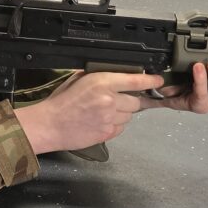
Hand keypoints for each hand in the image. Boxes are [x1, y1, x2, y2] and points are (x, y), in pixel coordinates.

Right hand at [16, 69, 162, 153]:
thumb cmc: (61, 101)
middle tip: (114, 101)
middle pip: (135, 101)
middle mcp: (109, 100)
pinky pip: (121, 127)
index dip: (150, 81)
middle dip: (128, 100)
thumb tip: (116, 74)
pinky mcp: (108, 133)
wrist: (50, 125)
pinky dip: (115, 124)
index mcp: (102, 82)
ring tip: (104, 112)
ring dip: (122, 113)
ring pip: (129, 115)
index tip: (158, 80)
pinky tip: (101, 122)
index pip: (135, 81)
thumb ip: (99, 76)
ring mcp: (110, 118)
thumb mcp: (78, 79)